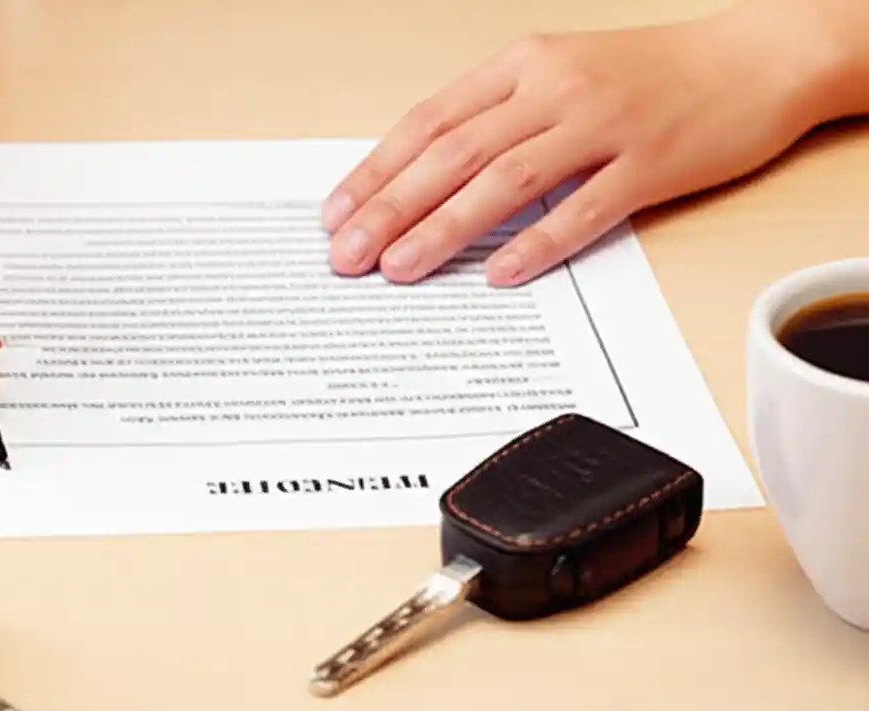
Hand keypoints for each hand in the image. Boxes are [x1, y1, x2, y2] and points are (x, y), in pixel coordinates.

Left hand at [323, 8, 833, 285]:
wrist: (751, 59)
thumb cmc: (644, 73)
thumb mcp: (556, 73)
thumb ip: (496, 119)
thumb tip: (423, 182)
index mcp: (521, 64)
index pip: (430, 122)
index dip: (377, 170)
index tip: (337, 213)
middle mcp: (553, 88)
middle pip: (454, 154)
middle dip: (391, 209)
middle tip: (347, 255)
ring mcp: (603, 124)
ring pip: (506, 181)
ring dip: (445, 228)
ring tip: (400, 268)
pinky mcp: (650, 164)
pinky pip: (585, 210)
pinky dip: (539, 243)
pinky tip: (501, 274)